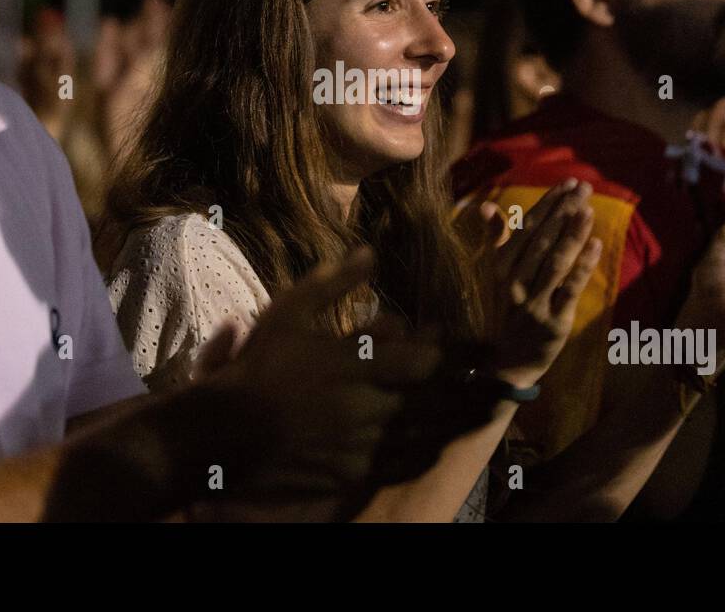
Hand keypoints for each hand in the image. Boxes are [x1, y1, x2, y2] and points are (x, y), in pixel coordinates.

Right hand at [202, 250, 501, 499]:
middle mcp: (370, 406)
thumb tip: (370, 251)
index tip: (483, 345)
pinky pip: (402, 465)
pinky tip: (439, 444)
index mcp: (358, 364)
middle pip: (440, 400)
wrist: (224, 435)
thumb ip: (334, 281)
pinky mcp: (354, 473)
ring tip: (484, 412)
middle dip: (473, 389)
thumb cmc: (257, 367)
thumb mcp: (289, 311)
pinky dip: (427, 452)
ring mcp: (364, 445)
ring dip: (458, 422)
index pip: (428, 359)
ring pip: (429, 434)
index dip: (460, 353)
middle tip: (499, 381)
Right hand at [481, 180, 602, 389]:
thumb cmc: (507, 309)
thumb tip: (485, 206)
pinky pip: (570, 289)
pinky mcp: (553, 320)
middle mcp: (514, 280)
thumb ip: (496, 239)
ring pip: (556, 261)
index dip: (549, 203)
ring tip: (589, 209)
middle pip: (543, 239)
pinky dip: (583, 266)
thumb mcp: (498, 274)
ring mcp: (534, 301)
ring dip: (573, 233)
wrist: (508, 361)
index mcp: (501, 265)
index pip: (527, 226)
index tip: (567, 183)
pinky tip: (596, 244)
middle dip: (564, 210)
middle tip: (584, 187)